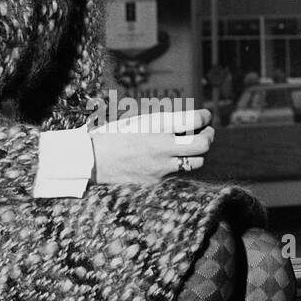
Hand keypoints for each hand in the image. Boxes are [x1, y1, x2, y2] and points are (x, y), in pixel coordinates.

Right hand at [90, 108, 214, 185]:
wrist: (91, 160)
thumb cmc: (114, 135)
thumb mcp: (139, 121)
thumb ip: (166, 121)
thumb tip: (192, 120)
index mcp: (157, 129)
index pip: (196, 121)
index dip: (205, 117)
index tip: (204, 116)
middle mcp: (162, 149)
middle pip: (203, 146)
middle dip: (208, 137)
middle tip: (206, 133)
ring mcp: (161, 169)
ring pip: (195, 163)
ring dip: (196, 154)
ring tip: (189, 147)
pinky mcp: (156, 183)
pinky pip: (176, 174)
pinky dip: (177, 166)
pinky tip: (168, 160)